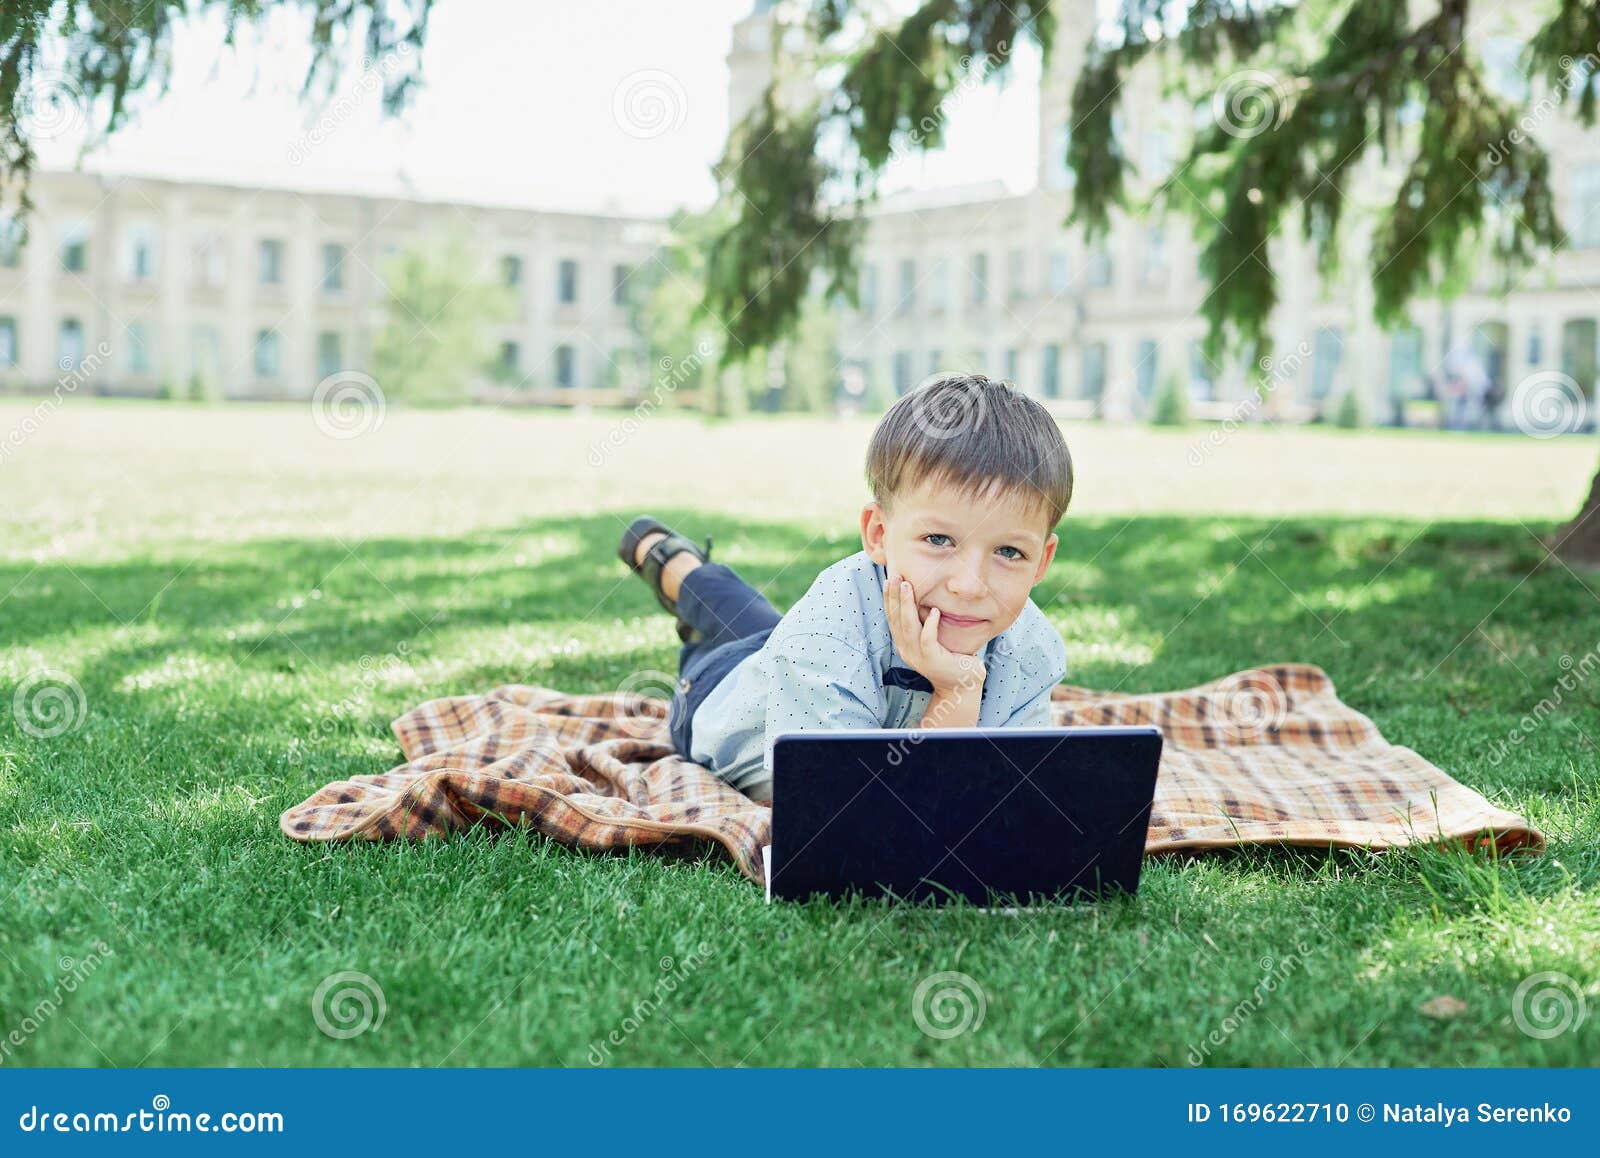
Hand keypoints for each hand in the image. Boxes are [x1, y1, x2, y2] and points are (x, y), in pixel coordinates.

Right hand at [883, 571, 986, 695]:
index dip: (889, 598)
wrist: (961, 686)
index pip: (892, 618)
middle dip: (895, 596)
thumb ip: (923, 624)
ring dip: (907, 605)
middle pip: (896, 619)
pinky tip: (934, 611)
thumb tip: (923, 599)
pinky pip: (927, 640)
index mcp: (903, 643)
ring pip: (908, 627)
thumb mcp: (931, 639)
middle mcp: (906, 650)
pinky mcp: (932, 660)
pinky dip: (929, 625)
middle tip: (896, 576)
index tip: (889, 579)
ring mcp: (918, 656)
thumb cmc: (950, 658)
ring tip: (908, 586)